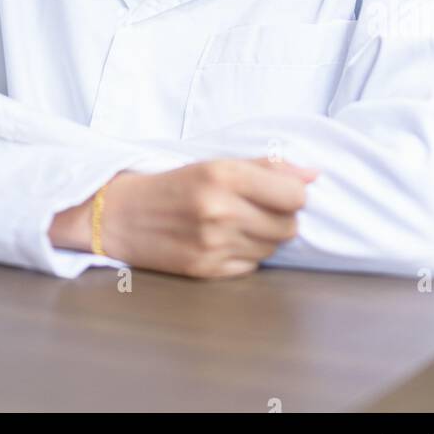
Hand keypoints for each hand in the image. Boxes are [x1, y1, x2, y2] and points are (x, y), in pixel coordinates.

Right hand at [75, 157, 319, 278]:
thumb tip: (313, 175)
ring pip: (272, 248)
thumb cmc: (172, 184)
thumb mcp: (215, 163)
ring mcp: (213, 244)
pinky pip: (252, 266)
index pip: (294, 195)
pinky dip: (246, 255)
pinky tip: (224, 241)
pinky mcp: (207, 270)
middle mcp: (219, 210)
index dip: (294, 195)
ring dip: (263, 237)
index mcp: (223, 175)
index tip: (282, 193)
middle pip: (288, 226)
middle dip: (281, 218)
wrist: (120, 215)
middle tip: (258, 209)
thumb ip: (267, 167)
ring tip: (237, 224)